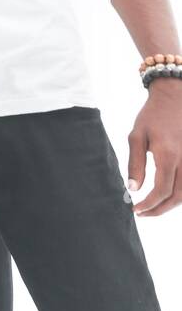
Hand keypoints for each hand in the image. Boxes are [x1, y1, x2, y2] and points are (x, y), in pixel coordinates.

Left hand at [128, 78, 181, 215]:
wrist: (174, 98)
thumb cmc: (152, 116)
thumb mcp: (136, 136)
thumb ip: (136, 163)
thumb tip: (133, 188)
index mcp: (168, 155)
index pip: (162, 190)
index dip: (149, 204)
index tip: (135, 209)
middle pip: (178, 196)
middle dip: (159, 209)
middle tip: (142, 213)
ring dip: (170, 204)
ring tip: (152, 207)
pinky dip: (179, 194)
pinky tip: (165, 195)